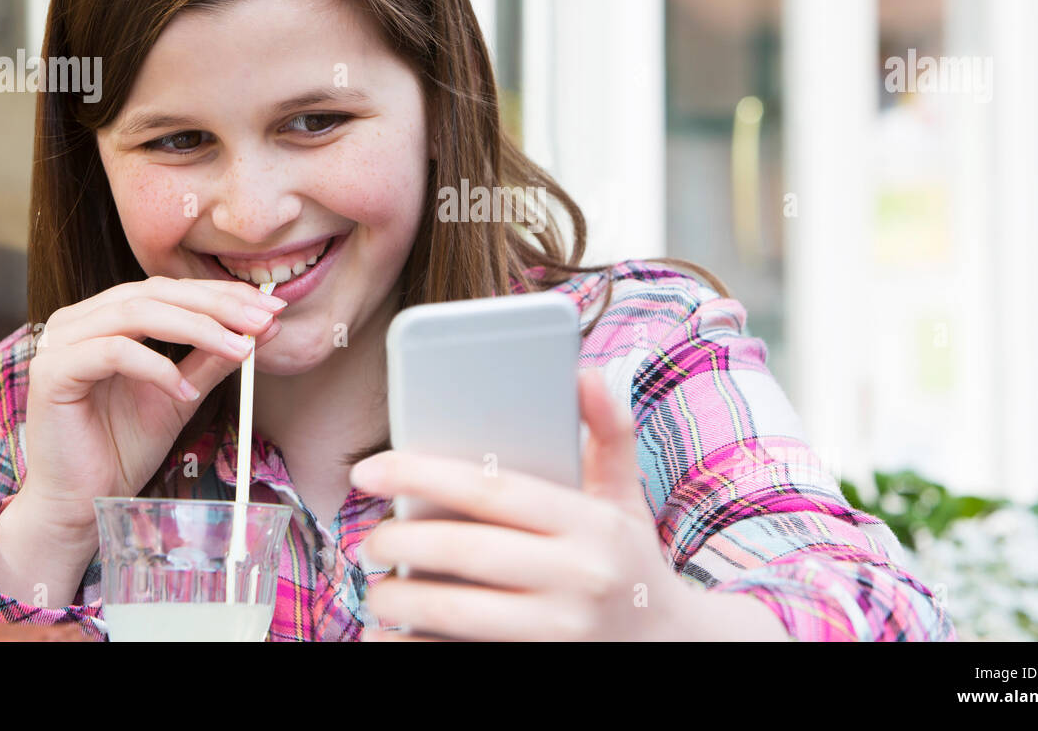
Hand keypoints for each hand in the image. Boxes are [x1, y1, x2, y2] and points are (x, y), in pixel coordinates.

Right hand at [23, 277, 285, 531]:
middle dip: (218, 305)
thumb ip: (214, 358)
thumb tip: (264, 328)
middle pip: (157, 292)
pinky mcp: (52, 372)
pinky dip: (158, 368)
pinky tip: (186, 393)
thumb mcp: (183, 394)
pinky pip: (113, 352)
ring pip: (138, 313)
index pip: (171, 289)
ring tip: (240, 350)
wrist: (81, 502)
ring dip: (198, 329)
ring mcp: (60, 342)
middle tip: (264, 320)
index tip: (271, 306)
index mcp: (106, 316)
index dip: (223, 294)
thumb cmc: (123, 447)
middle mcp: (79, 319)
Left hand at [351, 369, 698, 640]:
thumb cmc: (630, 562)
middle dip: (400, 541)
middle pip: (467, 552)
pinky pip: (459, 657)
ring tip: (377, 591)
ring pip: (458, 613)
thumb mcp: (626, 499)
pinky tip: (391, 638)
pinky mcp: (538, 667)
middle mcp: (581, 578)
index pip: (492, 489)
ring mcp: (561, 633)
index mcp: (592, 525)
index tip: (367, 470)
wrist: (670, 649)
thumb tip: (584, 371)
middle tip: (367, 541)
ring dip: (401, 600)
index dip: (421, 474)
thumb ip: (609, 434)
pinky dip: (416, 648)